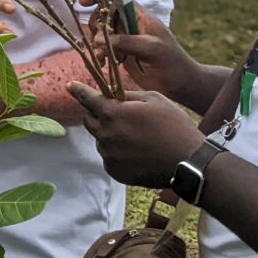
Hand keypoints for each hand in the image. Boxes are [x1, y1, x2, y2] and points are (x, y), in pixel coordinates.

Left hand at [67, 81, 204, 187]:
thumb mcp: (154, 99)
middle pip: (89, 120)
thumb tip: (115, 95)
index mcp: (113, 113)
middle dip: (97, 113)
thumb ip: (129, 95)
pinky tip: (135, 151)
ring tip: (134, 136)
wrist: (187, 162)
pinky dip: (116, 151)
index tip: (70, 86)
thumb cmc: (174, 126)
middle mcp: (106, 135)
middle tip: (116, 114)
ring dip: (109, 134)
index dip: (78, 90)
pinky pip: (108, 157)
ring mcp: (109, 155)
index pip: (88, 98)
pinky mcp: (115, 172)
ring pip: (100, 139)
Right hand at [81, 0, 199, 101]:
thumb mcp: (151, 49)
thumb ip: (126, 41)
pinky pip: (103, 48)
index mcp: (140, 16)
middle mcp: (130, 24)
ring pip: (101, 32)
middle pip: (103, 14)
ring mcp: (125, 39)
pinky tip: (103, 63)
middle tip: (100, 42)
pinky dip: (99, 53)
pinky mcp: (121, 53)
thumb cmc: (172, 63)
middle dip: (96, 26)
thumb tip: (99, 40)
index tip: (84, 2)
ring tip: (102, 57)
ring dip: (96, 42)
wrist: (180, 85)